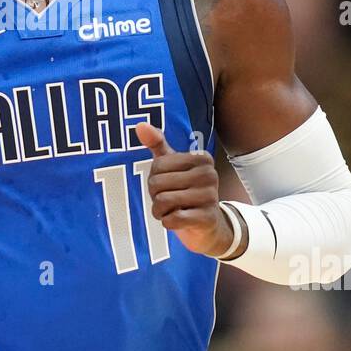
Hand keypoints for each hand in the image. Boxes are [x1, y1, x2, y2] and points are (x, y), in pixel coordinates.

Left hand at [134, 122, 232, 256]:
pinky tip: (178, 220)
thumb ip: (157, 144)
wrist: (207, 226)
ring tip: (173, 210)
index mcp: (201, 158)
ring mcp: (210, 196)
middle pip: (157, 183)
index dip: (155, 178)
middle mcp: (209, 174)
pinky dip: (168, 222)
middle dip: (156, 196)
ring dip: (160, 210)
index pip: (157, 165)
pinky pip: (172, 219)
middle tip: (169, 200)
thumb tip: (140, 125)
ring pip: (163, 201)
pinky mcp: (207, 218)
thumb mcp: (172, 166)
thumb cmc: (185, 191)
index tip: (169, 184)